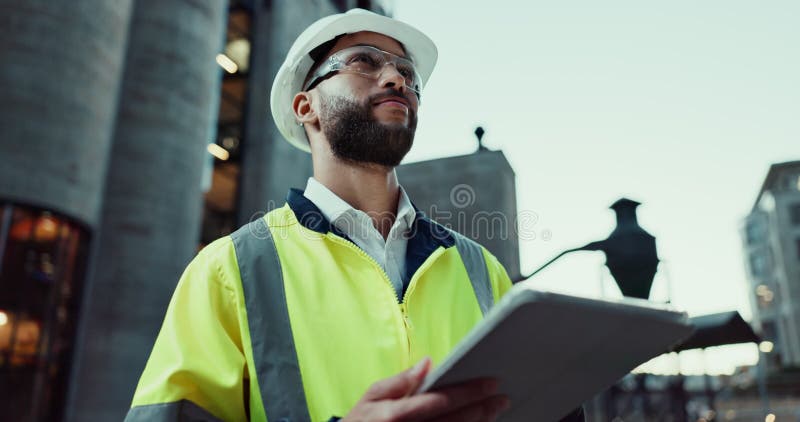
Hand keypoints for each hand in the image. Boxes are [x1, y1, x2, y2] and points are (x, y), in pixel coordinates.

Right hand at [342, 357, 509, 421]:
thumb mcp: (372, 396)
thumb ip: (401, 381)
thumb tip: (428, 363)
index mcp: (398, 415)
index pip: (442, 401)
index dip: (470, 392)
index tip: (491, 383)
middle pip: (456, 421)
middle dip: (482, 408)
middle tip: (502, 397)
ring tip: (495, 411)